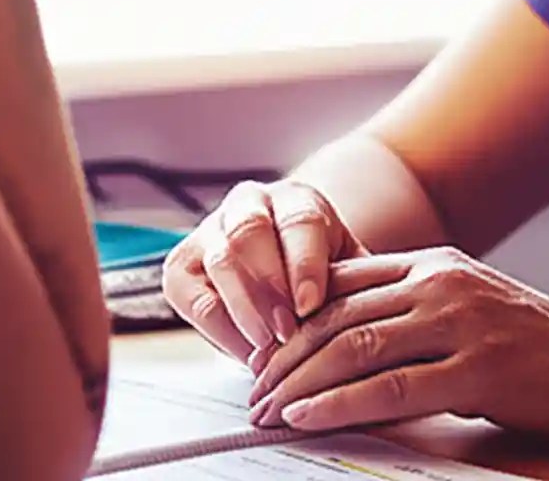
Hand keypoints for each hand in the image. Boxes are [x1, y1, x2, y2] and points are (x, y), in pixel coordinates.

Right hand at [161, 180, 367, 364]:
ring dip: (244, 309)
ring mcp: (209, 232)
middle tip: (285, 331)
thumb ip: (355, 288)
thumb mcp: (348, 272)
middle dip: (268, 287)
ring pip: (219, 261)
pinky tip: (245, 351)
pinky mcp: (182, 267)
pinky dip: (218, 328)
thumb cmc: (323, 274)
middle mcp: (247, 205)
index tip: (311, 305)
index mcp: (295, 199)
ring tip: (267, 348)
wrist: (288, 271)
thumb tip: (366, 320)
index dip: (304, 264)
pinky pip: (191, 296)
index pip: (298, 221)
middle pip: (248, 233)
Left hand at [246, 247, 548, 436]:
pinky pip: (390, 388)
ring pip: (354, 347)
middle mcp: (441, 283)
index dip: (292, 317)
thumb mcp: (469, 308)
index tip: (262, 351)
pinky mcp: (478, 369)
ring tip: (267, 409)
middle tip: (252, 389)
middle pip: (336, 314)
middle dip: (284, 355)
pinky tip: (308, 417)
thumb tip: (341, 340)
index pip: (341, 282)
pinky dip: (339, 404)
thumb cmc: (537, 346)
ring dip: (299, 381)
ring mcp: (460, 322)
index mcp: (434, 262)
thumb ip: (412, 311)